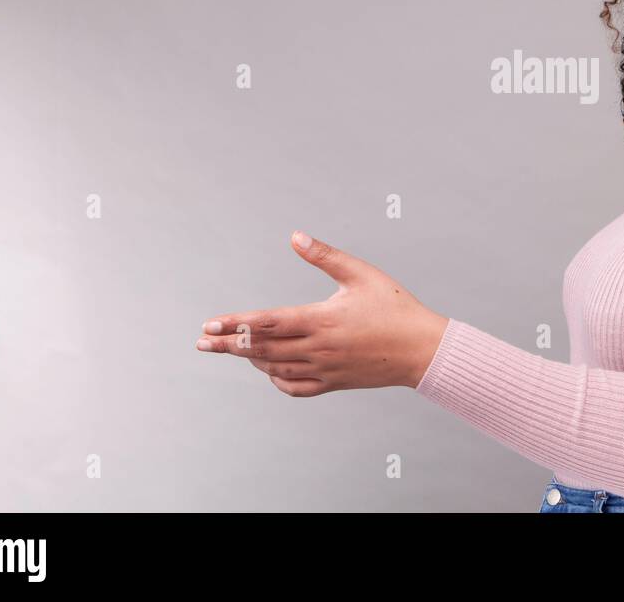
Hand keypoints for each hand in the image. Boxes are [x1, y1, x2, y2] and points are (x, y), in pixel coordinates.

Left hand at [195, 231, 449, 396]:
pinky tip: (269, 369)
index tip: (209, 323)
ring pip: (274, 367)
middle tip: (202, 341)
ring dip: (249, 359)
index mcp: (321, 319)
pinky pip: (295, 387)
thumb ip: (326, 256)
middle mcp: (318, 348)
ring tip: (231, 348)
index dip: (235, 322)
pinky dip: (276, 379)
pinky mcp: (334, 382)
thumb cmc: (395, 307)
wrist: (422, 349)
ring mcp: (324, 369)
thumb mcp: (362, 274)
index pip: (266, 322)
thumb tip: (295, 236)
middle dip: (228, 345)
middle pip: (261, 348)